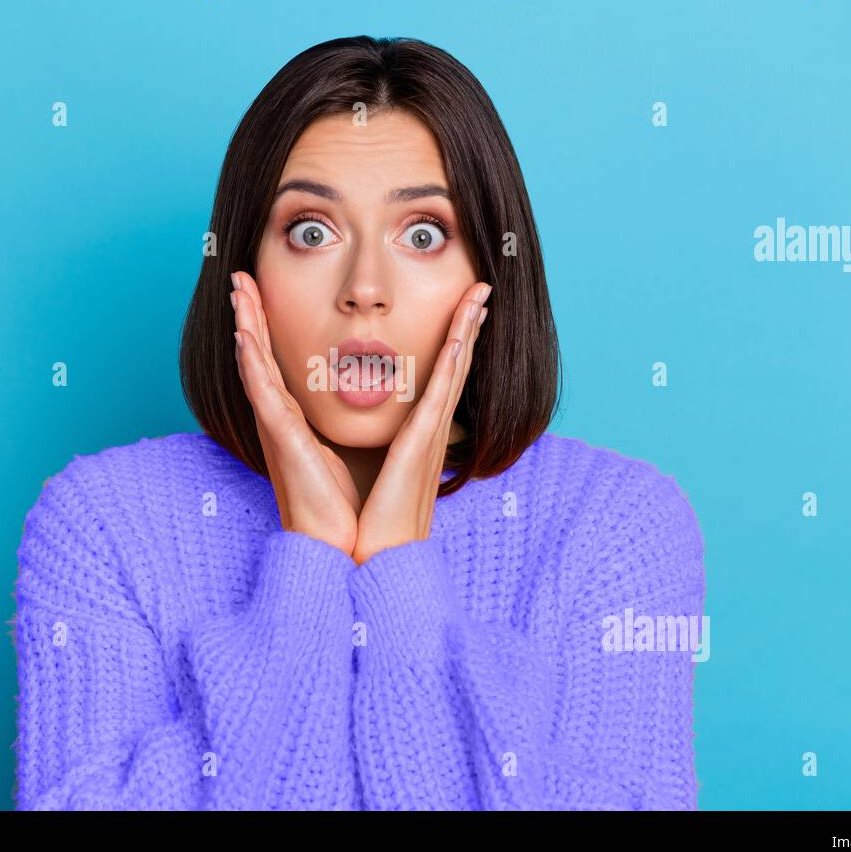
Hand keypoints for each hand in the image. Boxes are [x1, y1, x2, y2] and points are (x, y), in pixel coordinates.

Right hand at [229, 270, 361, 556]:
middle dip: (249, 315)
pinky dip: (252, 365)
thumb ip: (344, 426)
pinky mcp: (282, 441)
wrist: (342, 547)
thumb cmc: (345, 506)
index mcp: (295, 422)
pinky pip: (263, 395)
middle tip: (240, 278)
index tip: (260, 293)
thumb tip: (368, 401)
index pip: (277, 363)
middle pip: (258, 357)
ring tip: (238, 292)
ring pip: (254, 367)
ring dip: (245, 326)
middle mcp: (281, 421)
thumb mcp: (347, 453)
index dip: (266, 327)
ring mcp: (277, 430)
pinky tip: (245, 338)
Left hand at [352, 281, 490, 565]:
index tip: (463, 311)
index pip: (439, 378)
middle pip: (455, 367)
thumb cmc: (368, 521)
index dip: (454, 342)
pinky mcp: (420, 447)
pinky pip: (439, 397)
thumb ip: (377, 446)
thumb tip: (367, 431)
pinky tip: (459, 337)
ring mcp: (430, 438)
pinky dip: (452, 364)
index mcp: (418, 436)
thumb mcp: (373, 472)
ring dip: (466, 332)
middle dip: (469, 326)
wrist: (374, 559)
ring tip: (479, 298)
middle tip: (483, 291)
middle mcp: (430, 432)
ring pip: (454, 373)